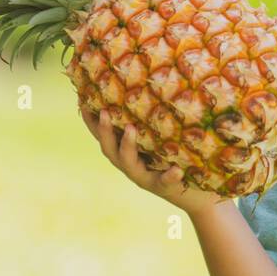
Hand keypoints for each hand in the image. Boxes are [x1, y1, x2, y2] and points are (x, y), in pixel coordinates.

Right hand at [80, 106, 230, 217]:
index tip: (82, 97)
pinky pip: (165, 182)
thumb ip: (151, 119)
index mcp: (125, 152)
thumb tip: (149, 82)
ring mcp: (145, 177)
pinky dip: (169, 175)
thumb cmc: (175, 158)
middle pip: (109, 149)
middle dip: (105, 130)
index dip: (90, 119)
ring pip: (130, 164)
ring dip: (128, 145)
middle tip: (105, 111)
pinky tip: (176, 169)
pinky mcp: (164, 187)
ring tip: (131, 129)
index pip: (102, 135)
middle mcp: (130, 165)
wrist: (194, 193)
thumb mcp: (159, 138)